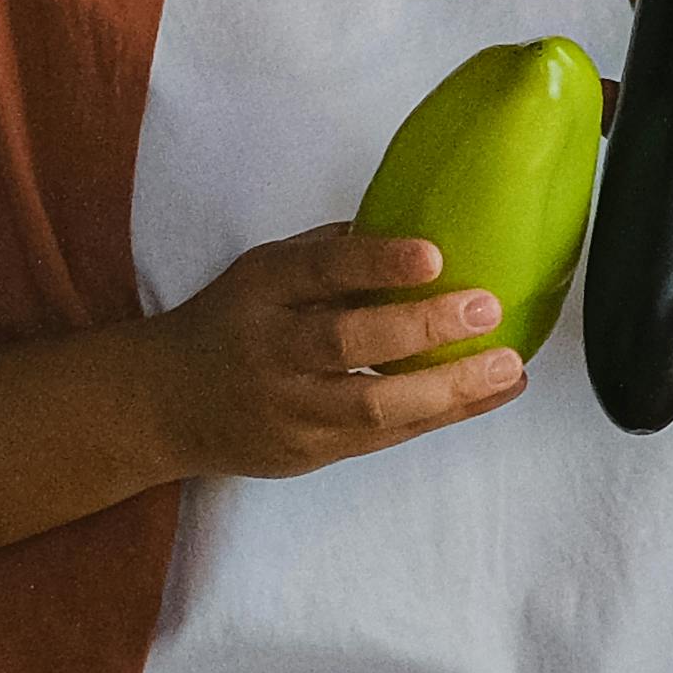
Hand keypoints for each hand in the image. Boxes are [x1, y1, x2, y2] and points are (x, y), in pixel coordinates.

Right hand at [147, 222, 520, 480]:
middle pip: (345, 341)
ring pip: (370, 404)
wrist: (164, 405)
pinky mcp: (310, 453)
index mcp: (261, 290)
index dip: (376, 262)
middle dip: (421, 327)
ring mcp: (288, 409)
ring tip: (508, 365)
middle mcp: (270, 350)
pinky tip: (495, 392)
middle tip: (486, 307)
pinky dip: (446, 414)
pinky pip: (385, 436)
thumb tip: (422, 219)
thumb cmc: (235, 321)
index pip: (318, 270)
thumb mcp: (267, 271)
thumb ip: (332, 252)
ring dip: (448, 387)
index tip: (434, 254)